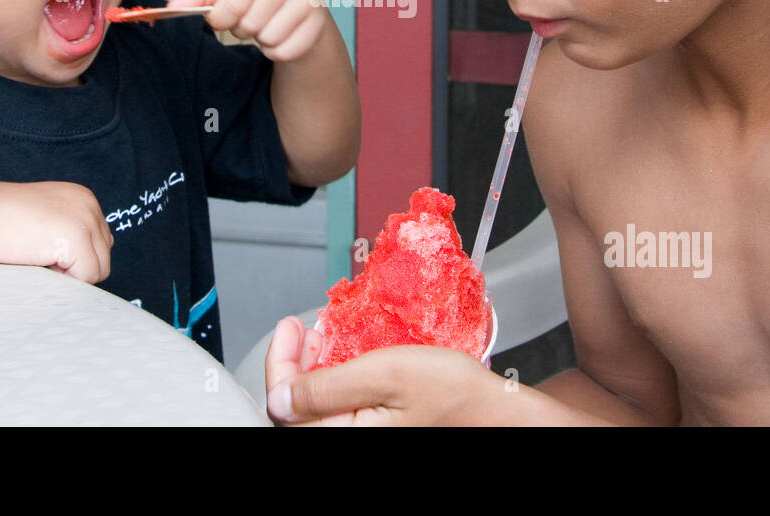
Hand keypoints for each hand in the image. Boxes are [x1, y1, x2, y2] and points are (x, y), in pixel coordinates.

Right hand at [0, 180, 112, 283]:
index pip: (100, 241)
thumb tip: (89, 263)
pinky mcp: (78, 240)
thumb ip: (70, 229)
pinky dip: (66, 279)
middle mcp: (91, 206)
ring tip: (42, 257)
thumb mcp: (47, 216)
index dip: (75, 255)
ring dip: (71, 273)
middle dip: (76, 265)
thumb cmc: (4, 218)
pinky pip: (86, 277)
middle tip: (42, 255)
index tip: (47, 248)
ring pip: (99, 269)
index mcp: (85, 199)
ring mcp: (86, 222)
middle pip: (103, 255)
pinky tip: (42, 261)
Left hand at [168, 0, 326, 61]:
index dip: (221, 18)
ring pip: (268, 39)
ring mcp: (309, 0)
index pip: (228, 6)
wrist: (300, 3)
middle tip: (254, 16)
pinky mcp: (319, 24)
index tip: (226, 14)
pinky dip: (278, 50)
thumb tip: (171, 6)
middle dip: (244, 28)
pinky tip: (283, 33)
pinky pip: (285, 52)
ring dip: (262, 39)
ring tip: (269, 22)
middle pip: (248, 25)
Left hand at [263, 316, 502, 424]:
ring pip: (316, 410)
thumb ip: (326, 387)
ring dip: (312, 372)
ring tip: (322, 340)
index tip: (290, 327)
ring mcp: (363, 437)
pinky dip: (333, 383)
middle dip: (295, 365)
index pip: (285, 406)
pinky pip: (339, 412)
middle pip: (297, 410)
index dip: (280, 362)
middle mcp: (351, 441)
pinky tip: (341, 360)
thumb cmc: (450, 392)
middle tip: (304, 329)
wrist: (492, 411)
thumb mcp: (384, 374)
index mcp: (346, 437)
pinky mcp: (373, 432)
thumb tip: (278, 399)